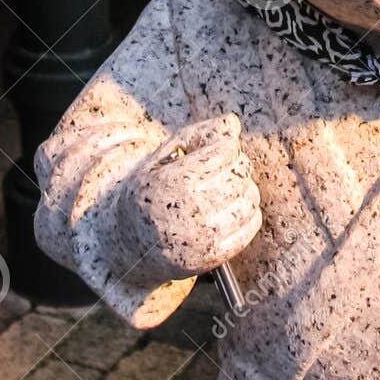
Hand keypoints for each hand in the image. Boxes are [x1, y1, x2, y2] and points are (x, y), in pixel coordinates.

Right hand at [119, 113, 261, 280]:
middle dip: (237, 165)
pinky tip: (232, 210)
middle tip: (223, 170)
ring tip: (226, 190)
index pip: (227, 150)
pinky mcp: (213, 256)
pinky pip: (250, 225)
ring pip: (249, 198)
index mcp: (175, 181)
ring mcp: (203, 236)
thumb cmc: (149, 193)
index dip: (226, 146)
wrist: (129, 243)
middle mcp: (191, 209)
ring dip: (245, 189)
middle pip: (240, 173)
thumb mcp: (160, 159)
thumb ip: (195, 136)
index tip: (217, 152)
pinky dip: (248, 213)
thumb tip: (233, 123)